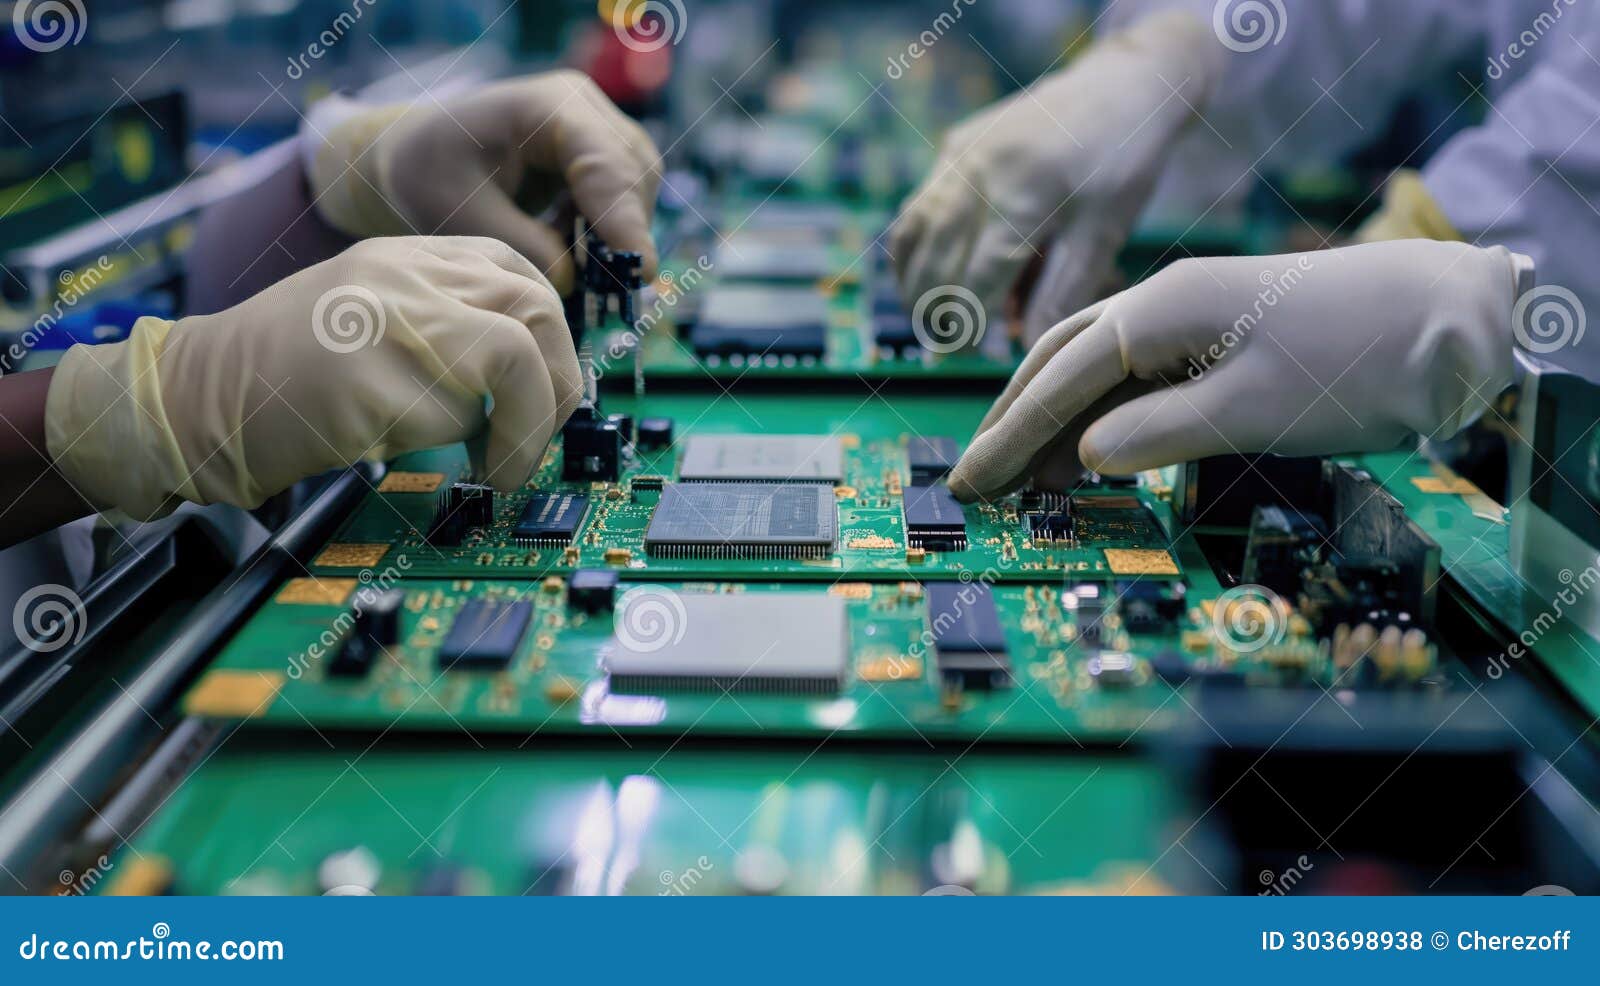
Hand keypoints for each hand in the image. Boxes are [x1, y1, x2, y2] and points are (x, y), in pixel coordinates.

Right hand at [45, 237, 580, 519]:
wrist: (195, 398)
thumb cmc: (287, 376)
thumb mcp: (375, 320)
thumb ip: (448, 325)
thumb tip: (539, 377)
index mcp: (406, 257)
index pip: (520, 270)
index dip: (551, 336)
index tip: (547, 387)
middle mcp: (403, 276)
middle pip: (537, 306)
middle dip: (562, 382)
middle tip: (539, 435)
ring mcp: (386, 321)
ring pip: (517, 353)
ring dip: (531, 424)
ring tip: (504, 465)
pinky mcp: (370, 379)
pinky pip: (461, 411)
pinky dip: (484, 448)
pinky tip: (464, 470)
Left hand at [304, 70, 661, 292]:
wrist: (419, 154)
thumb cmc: (430, 175)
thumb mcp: (462, 218)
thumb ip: (522, 248)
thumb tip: (574, 280)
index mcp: (545, 106)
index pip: (604, 162)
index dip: (624, 218)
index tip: (640, 272)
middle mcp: (583, 108)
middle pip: (634, 174)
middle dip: (626, 234)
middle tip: (608, 291)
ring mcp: (597, 127)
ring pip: (638, 188)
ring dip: (619, 236)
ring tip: (581, 268)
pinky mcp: (600, 154)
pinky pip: (625, 197)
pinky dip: (608, 232)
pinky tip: (571, 245)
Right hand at [889, 10, 1220, 344]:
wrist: (1119, 86)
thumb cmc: (1122, 165)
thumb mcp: (1104, 232)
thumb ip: (1063, 292)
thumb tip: (1027, 349)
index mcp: (1026, 195)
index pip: (979, 277)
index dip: (967, 325)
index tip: (964, 360)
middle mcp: (982, 171)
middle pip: (938, 258)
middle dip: (935, 311)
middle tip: (942, 349)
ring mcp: (962, 154)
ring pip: (917, 231)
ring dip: (914, 282)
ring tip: (925, 318)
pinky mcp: (954, 145)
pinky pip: (919, 204)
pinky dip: (912, 246)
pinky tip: (920, 274)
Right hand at [946, 240, 1529, 501]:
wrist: (1449, 318)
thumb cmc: (1355, 362)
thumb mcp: (1253, 410)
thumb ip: (1158, 432)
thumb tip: (1084, 455)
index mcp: (1160, 312)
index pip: (1059, 379)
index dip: (1009, 436)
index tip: (970, 485)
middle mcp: (1163, 304)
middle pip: (1060, 362)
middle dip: (1014, 423)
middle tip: (976, 483)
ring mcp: (1190, 318)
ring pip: (1094, 370)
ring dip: (1054, 423)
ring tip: (1026, 482)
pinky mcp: (1217, 339)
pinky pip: (1135, 378)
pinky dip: (1102, 418)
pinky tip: (1094, 454)